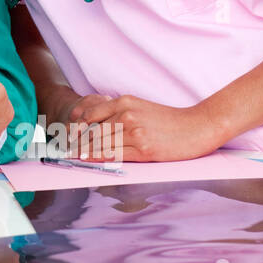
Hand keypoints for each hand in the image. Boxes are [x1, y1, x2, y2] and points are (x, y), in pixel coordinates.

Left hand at [68, 94, 223, 161]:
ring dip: (84, 151)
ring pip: (99, 144)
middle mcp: (126, 115)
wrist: (198, 126)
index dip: (75, 127)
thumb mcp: (140, 106)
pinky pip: (114, 155)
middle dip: (76, 141)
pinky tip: (88, 161)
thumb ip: (118, 111)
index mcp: (124, 102)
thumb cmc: (169, 119)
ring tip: (73, 157)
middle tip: (64, 150)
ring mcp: (134, 133)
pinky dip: (98, 158)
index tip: (67, 136)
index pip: (89, 115)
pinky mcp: (143, 150)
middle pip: (91, 131)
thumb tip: (94, 122)